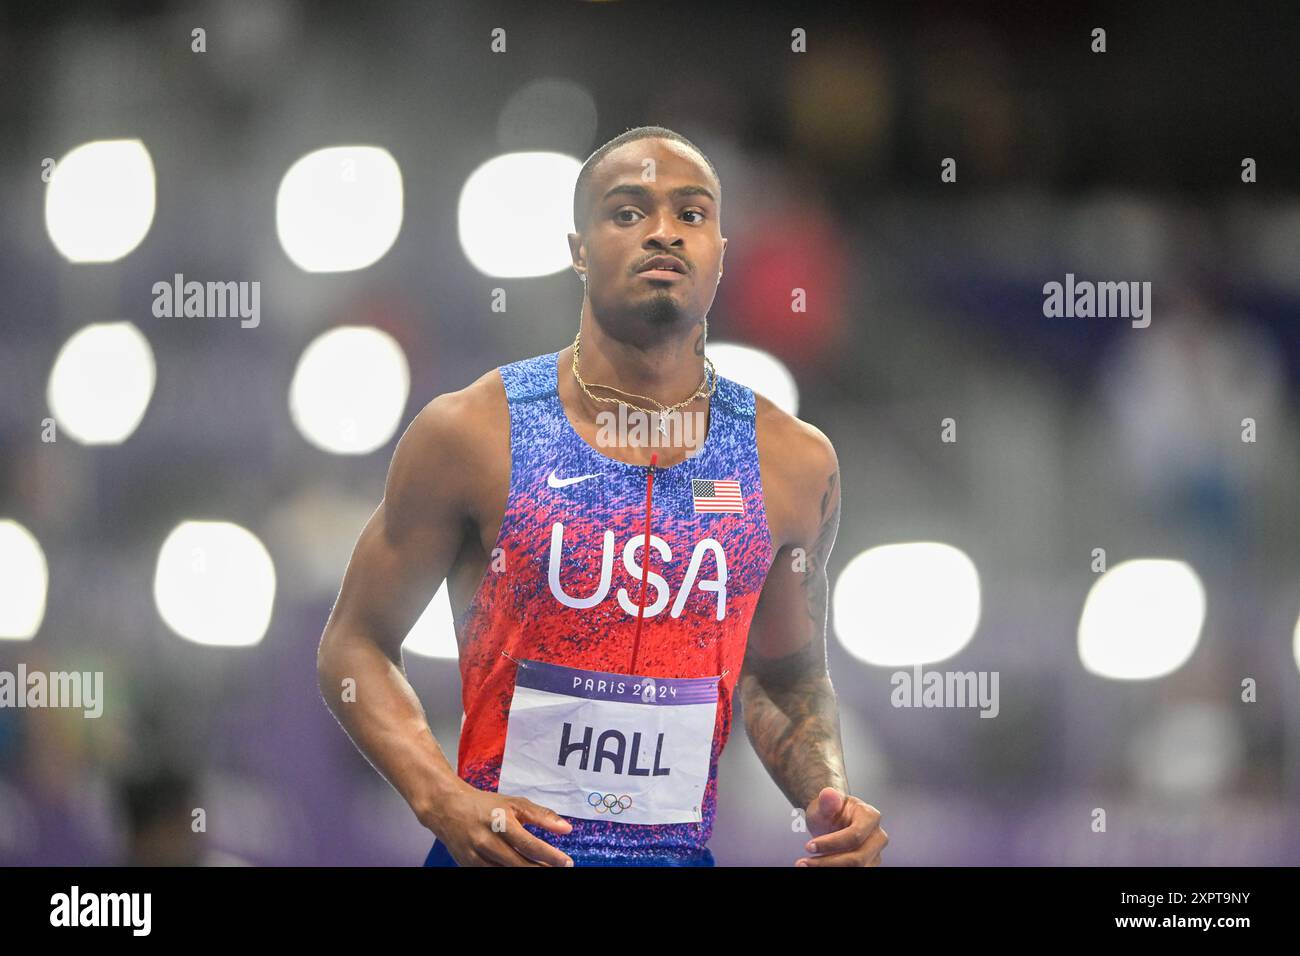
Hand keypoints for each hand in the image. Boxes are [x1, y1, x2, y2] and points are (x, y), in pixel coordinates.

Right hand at [427, 783, 574, 866]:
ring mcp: (475, 856)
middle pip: (518, 863)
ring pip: (506, 873)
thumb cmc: (484, 805)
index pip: (529, 844)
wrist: (447, 808)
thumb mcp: (514, 803)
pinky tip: (522, 869)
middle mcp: (486, 840)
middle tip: (559, 870)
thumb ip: (541, 815)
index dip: (550, 856)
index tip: (566, 862)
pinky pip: (492, 874)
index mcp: (500, 821)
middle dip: (541, 869)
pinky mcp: (468, 866)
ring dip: (527, 873)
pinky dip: (509, 874)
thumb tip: (567, 829)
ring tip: (543, 870)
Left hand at [797, 786, 887, 866]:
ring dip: (830, 869)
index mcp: (870, 816)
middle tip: (803, 862)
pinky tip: (817, 867)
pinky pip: (853, 872)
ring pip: (857, 869)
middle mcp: (878, 836)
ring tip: (806, 864)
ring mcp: (875, 853)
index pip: (854, 835)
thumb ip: (827, 800)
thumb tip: (829, 794)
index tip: (808, 846)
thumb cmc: (828, 810)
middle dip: (828, 862)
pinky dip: (833, 870)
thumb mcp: (824, 804)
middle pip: (857, 858)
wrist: (831, 819)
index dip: (831, 843)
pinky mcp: (869, 864)